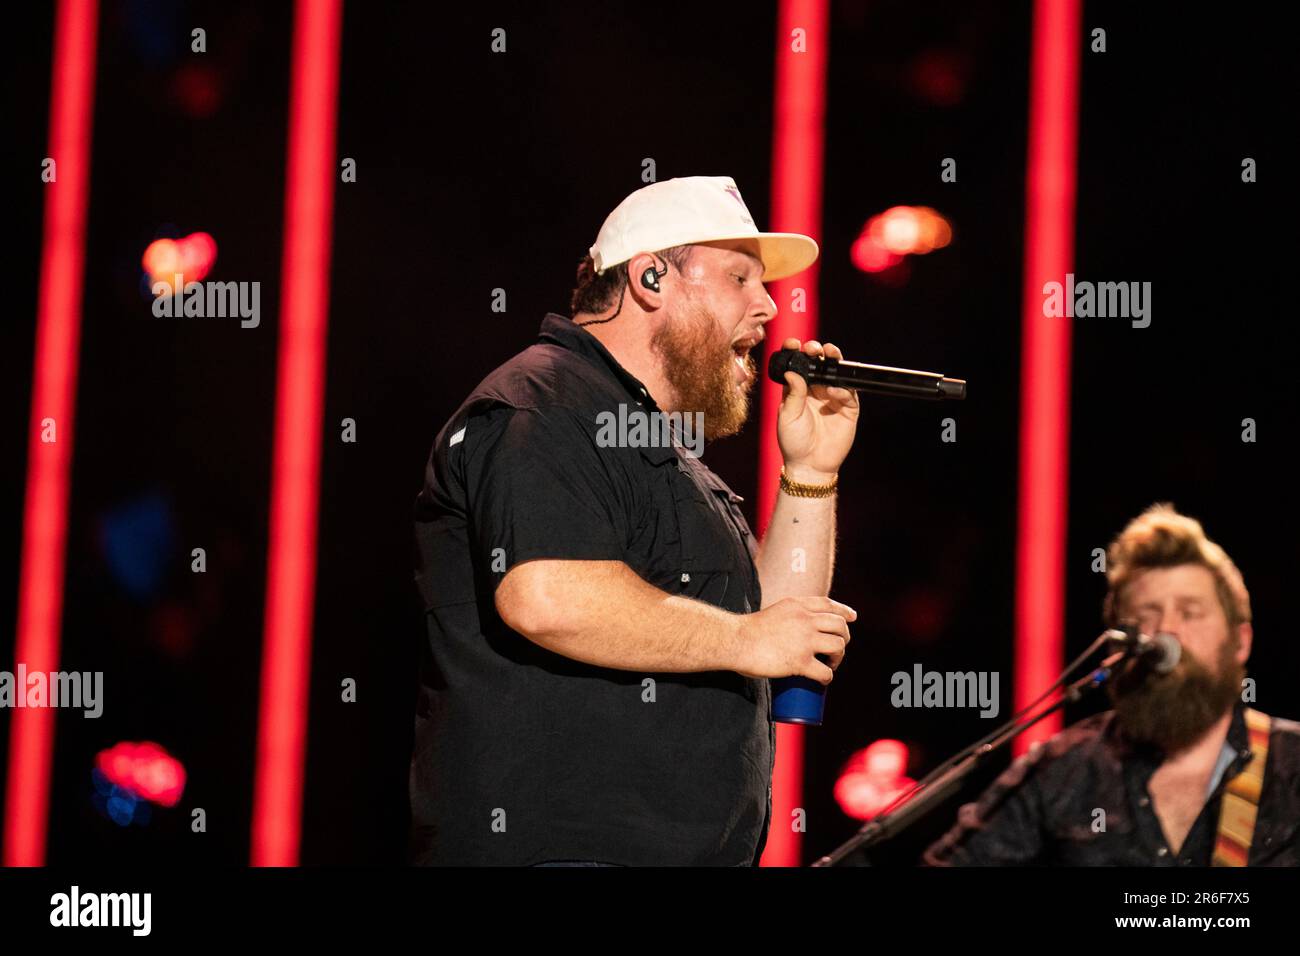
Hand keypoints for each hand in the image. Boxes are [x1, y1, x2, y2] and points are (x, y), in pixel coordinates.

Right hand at [734, 596, 856, 683]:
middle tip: (836, 650)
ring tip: (830, 664)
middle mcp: (805, 619)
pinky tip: (822, 680)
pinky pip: (826, 671)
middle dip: (844, 638)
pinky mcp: (800, 661)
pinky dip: (827, 677)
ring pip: (838, 646)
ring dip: (838, 657)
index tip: (852, 617)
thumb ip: (789, 617)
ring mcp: (804, 640)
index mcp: (797, 605)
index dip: (844, 611)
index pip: (829, 604)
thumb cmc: (748, 631)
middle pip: (840, 626)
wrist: (735, 641)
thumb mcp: (774, 613)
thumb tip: (798, 631)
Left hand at [777, 338, 859, 481]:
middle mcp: (816, 390)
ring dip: (833, 360)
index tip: (793, 343)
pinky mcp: (848, 408)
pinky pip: (848, 393)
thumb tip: (792, 371)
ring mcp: (833, 398)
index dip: (796, 352)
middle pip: (819, 364)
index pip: (798, 365)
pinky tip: (833, 390)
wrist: (810, 465)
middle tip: (814, 347)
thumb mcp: (787, 415)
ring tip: (828, 353)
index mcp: (798, 390)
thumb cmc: (793, 441)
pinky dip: (842, 389)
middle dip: (817, 351)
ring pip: (836, 373)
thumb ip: (792, 393)